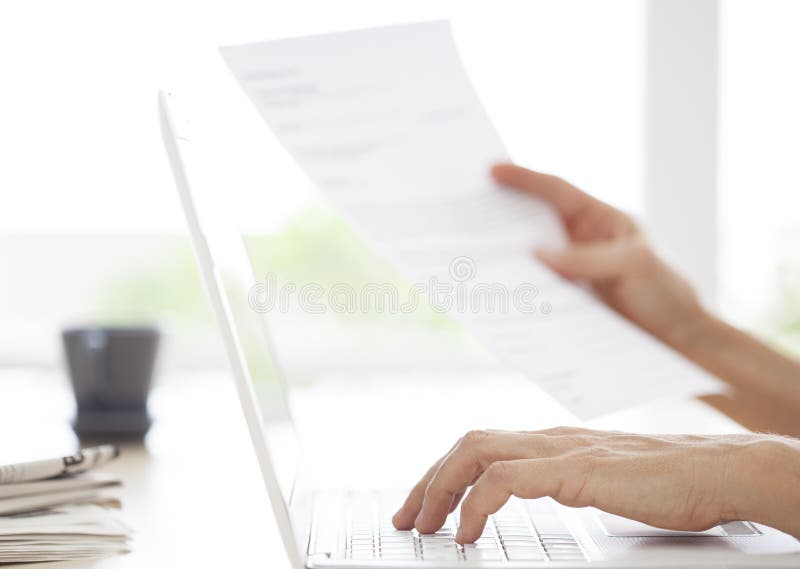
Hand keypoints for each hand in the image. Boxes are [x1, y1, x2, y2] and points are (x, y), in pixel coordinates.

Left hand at [392, 428, 799, 542]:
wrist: (719, 472)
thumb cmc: (668, 483)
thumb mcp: (600, 483)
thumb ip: (564, 483)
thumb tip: (535, 497)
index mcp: (551, 444)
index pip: (481, 446)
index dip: (443, 474)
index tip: (422, 507)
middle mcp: (548, 440)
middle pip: (467, 444)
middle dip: (428, 481)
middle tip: (406, 519)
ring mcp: (561, 451)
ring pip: (477, 452)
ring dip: (441, 488)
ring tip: (427, 526)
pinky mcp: (577, 469)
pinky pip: (508, 478)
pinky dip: (478, 502)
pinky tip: (469, 531)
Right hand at [491, 163, 705, 349]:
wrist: (680, 341)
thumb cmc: (667, 294)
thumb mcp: (633, 267)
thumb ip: (586, 258)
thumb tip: (537, 255)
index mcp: (600, 219)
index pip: (557, 191)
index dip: (525, 179)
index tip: (492, 170)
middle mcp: (582, 240)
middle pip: (536, 219)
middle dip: (503, 213)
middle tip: (467, 209)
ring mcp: (573, 270)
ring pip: (532, 255)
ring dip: (507, 254)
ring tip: (473, 254)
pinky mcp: (569, 299)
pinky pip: (538, 287)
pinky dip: (519, 287)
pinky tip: (500, 292)